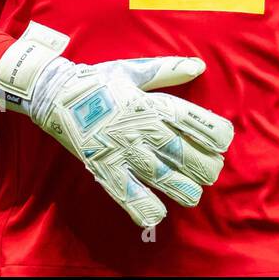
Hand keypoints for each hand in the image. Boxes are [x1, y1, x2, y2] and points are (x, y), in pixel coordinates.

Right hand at [0, 22, 234, 227]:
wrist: (55, 93)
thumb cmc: (98, 80)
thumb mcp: (133, 70)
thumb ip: (167, 70)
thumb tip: (199, 65)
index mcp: (149, 103)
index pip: (188, 119)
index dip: (210, 132)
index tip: (223, 141)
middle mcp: (139, 127)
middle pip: (179, 150)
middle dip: (201, 164)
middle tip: (213, 171)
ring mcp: (121, 148)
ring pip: (158, 172)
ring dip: (180, 186)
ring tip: (194, 196)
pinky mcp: (103, 165)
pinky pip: (124, 189)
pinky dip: (140, 204)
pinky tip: (157, 214)